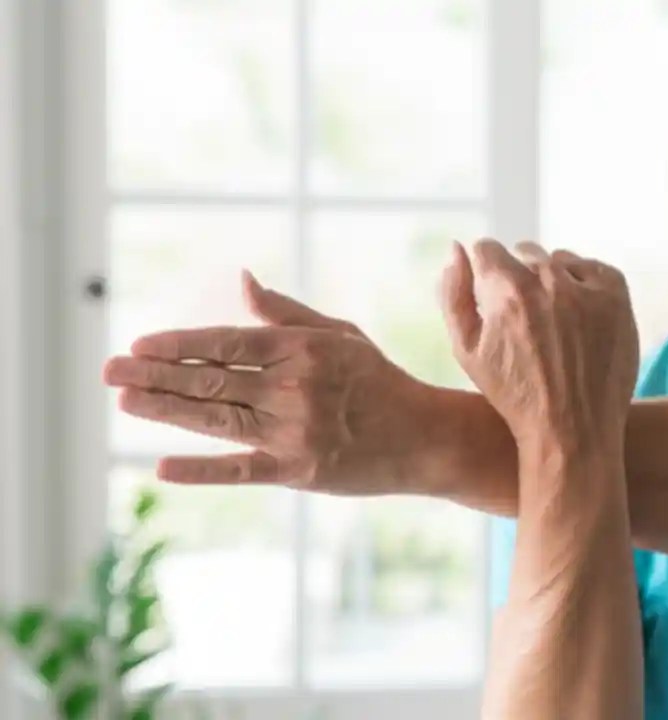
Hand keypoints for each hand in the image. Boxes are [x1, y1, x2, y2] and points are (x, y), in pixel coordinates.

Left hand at [103, 271, 435, 493]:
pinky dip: (202, 469)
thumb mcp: (339, 334)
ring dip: (166, 411)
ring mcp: (295, 432)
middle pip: (212, 381)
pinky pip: (241, 469)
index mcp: (302, 350)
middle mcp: (295, 388)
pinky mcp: (299, 471)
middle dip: (155, 375)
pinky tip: (162, 466)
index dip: (180, 345)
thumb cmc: (378, 380)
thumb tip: (240, 281)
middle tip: (110, 371)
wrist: (425, 437)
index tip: (139, 344)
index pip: (227, 343)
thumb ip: (285, 312)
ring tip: (125, 402)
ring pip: (218, 420)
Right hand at [439, 240, 639, 457]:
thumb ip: (454, 294)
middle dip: (519, 277)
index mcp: (507, 291)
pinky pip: (594, 268)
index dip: (485, 271)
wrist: (573, 429)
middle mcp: (548, 282)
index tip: (492, 295)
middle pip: (524, 254)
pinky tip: (578, 313)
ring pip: (559, 260)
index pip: (487, 249)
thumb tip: (455, 248)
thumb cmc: (514, 394)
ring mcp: (587, 288)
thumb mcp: (466, 350)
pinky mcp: (617, 297)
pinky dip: (584, 283)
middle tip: (525, 318)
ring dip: (552, 279)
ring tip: (553, 320)